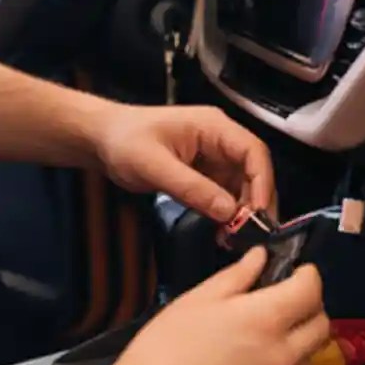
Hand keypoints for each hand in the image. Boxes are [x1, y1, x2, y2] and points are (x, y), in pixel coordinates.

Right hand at [87, 248, 329, 364]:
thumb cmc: (163, 351)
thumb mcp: (197, 300)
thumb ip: (236, 276)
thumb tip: (260, 258)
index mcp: (265, 320)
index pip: (312, 289)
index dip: (307, 275)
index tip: (296, 273)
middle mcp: (283, 357)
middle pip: (322, 326)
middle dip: (310, 308)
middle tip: (284, 304)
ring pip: (308, 359)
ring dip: (297, 344)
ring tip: (263, 342)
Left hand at [93, 104, 275, 221]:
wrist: (102, 139)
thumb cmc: (124, 141)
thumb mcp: (156, 166)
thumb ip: (193, 188)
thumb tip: (228, 212)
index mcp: (213, 127)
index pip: (253, 152)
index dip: (263, 183)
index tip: (259, 213)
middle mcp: (218, 140)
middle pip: (253, 171)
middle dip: (255, 202)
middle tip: (251, 233)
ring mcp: (212, 156)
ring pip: (240, 186)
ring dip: (241, 212)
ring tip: (234, 237)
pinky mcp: (203, 172)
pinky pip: (223, 193)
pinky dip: (226, 213)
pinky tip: (221, 231)